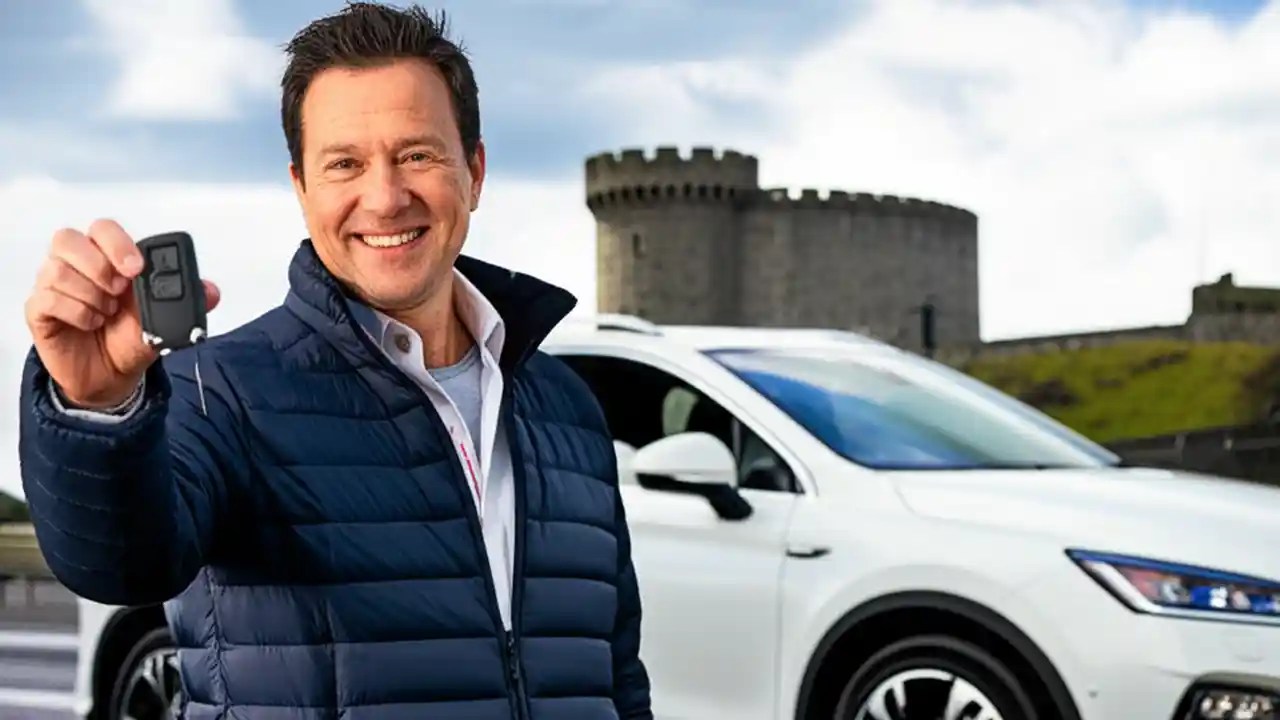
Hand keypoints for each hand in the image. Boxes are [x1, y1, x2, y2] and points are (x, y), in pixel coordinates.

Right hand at [24, 219, 220, 408]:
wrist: (110, 377)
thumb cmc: (130, 339)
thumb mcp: (165, 321)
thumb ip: (188, 302)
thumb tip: (211, 291)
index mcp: (108, 258)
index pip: (103, 229)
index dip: (118, 244)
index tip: (136, 268)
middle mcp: (77, 265)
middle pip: (69, 240)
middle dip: (99, 267)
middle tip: (118, 293)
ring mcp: (54, 285)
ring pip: (57, 269)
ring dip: (90, 296)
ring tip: (106, 315)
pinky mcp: (39, 309)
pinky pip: (47, 298)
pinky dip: (75, 313)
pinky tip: (91, 324)